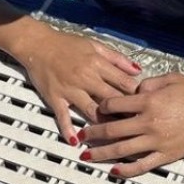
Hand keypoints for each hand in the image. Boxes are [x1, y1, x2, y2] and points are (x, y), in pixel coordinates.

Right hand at [10, 23, 141, 144]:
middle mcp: (85, 77)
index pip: (123, 82)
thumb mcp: (96, 45)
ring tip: (115, 136)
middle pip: (111, 99)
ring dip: (103, 123)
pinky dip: (68, 129)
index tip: (144, 105)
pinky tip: (76, 141)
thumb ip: (117, 58)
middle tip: (135, 124)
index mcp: (97, 64)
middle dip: (125, 112)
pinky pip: (62, 116)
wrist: (38, 43)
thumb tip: (137, 70)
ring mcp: (70, 89)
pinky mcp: (55, 97)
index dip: (137, 95)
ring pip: (91, 109)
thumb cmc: (67, 43)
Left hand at [78, 73, 183, 176]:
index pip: (114, 105)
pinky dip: (125, 170)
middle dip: (92, 132)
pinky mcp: (166, 154)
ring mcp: (156, 141)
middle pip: (111, 129)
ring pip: (120, 150)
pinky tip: (113, 170)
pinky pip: (141, 165)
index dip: (102, 106)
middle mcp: (149, 122)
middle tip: (81, 135)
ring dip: (100, 153)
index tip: (96, 109)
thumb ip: (149, 83)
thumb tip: (133, 91)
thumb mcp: (172, 78)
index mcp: (148, 101)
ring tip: (87, 156)